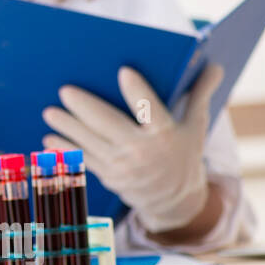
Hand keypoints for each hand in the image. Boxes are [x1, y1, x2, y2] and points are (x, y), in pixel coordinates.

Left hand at [41, 63, 223, 232]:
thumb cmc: (182, 154)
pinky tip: (48, 138)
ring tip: (49, 111)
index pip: (152, 110)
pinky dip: (65, 149)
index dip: (138, 91)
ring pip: (90, 142)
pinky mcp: (108, 176)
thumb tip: (216, 65)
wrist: (174, 200)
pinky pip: (83, 159)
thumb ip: (199, 95)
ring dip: (68, 127)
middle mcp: (142, 150)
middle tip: (65, 90)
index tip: (124, 71)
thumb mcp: (196, 127)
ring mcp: (123, 165)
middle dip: (86, 108)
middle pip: (110, 125)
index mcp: (165, 134)